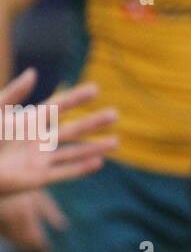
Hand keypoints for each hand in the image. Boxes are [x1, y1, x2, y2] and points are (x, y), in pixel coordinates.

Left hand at [0, 73, 117, 247]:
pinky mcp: (39, 178)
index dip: (77, 98)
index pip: (59, 106)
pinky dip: (82, 168)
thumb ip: (14, 93)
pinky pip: (65, 173)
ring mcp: (41, 160)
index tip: (96, 89)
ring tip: (116, 141)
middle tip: (115, 114)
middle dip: (94, 122)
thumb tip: (33, 73)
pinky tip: (99, 162)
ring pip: (74, 152)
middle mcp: (39, 140)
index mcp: (30, 121)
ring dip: (95, 146)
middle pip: (73, 129)